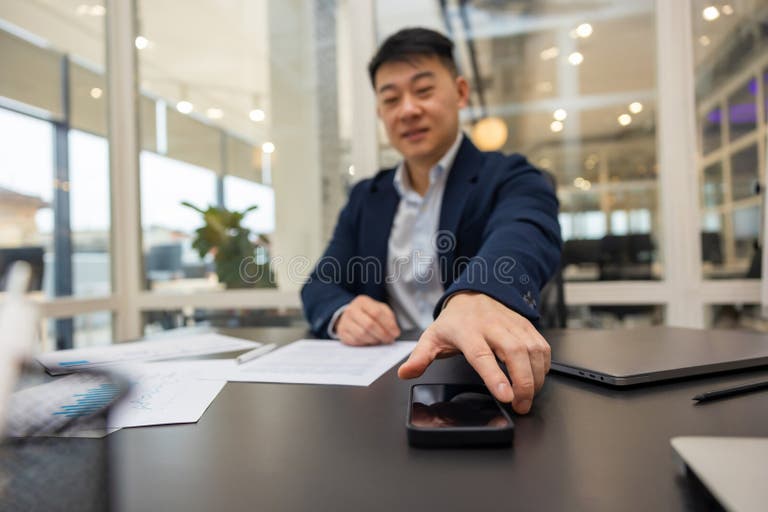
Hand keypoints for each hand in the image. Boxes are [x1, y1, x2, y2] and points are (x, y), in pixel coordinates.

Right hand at [335, 295, 400, 345]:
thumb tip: (394, 331)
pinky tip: (370, 341)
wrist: (350, 315)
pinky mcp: (342, 332)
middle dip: (382, 334)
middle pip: (369, 324)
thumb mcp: (379, 308)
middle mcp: (352, 310)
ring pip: (362, 334)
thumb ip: (389, 317)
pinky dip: (365, 343)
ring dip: (374, 340)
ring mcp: (345, 321)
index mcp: (362, 301)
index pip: (377, 313)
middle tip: (389, 339)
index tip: (395, 333)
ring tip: (380, 340)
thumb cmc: (367, 312)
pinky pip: (355, 341)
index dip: (388, 325)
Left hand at [397, 291, 550, 413]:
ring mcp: (512, 325)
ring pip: (532, 350)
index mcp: (468, 332)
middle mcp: (493, 327)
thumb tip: (405, 373)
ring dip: (535, 377)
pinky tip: (536, 378)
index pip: (482, 356)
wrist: (475, 294)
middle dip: (523, 382)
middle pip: (515, 353)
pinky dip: (543, 365)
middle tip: (520, 405)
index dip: (495, 377)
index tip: (506, 396)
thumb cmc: (455, 321)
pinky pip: (542, 346)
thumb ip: (420, 357)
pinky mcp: (526, 326)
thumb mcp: (432, 337)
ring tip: (528, 397)